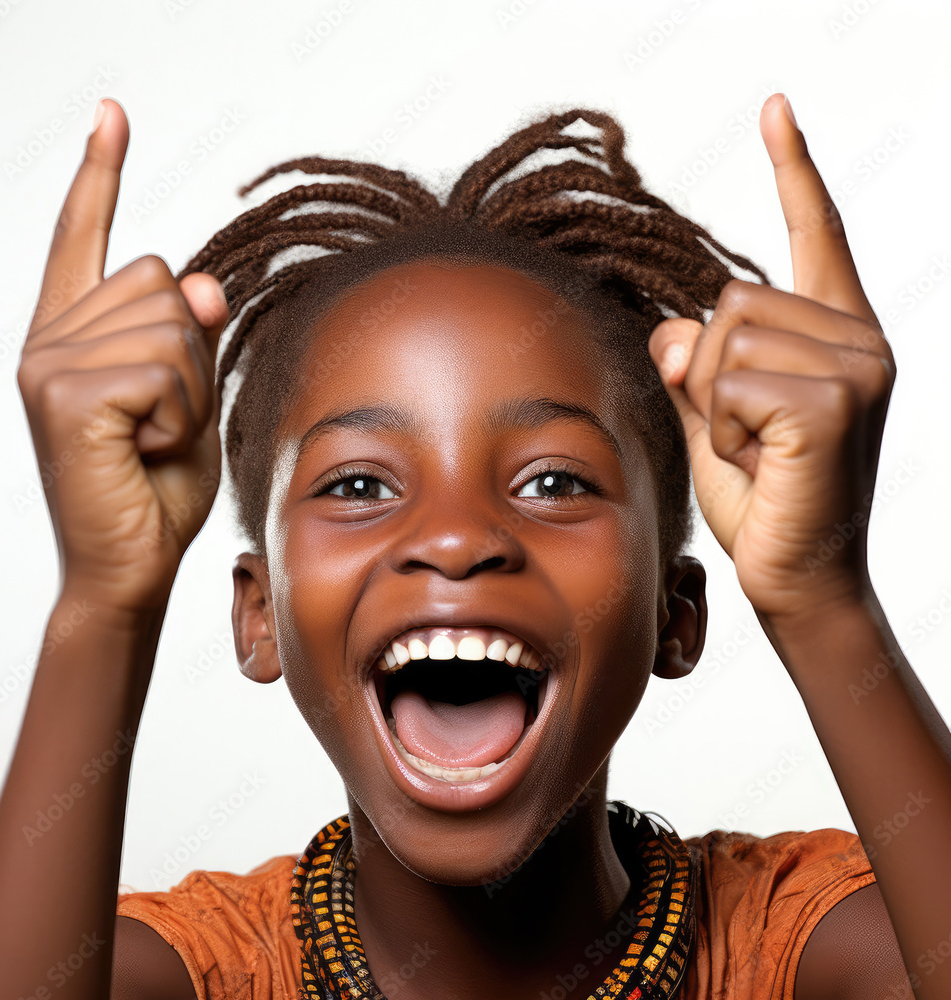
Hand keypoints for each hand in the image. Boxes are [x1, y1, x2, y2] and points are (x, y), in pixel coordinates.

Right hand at [17, 98, 229, 613]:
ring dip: (186, 391)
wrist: (129, 565)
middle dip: (189, 353)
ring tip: (150, 439)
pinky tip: (143, 450)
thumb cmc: (156, 489)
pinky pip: (163, 370)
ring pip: (168, 324)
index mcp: (73, 334)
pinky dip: (177, 416)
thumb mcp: (190, 400)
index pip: (84, 237)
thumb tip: (199, 280)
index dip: (101, 174)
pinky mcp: (62, 394)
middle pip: (159, 277)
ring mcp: (46, 362)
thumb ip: (190, 336)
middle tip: (161, 420)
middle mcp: (47, 337)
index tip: (113, 114)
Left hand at [648, 93, 893, 622]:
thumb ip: (696, 358)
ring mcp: (858, 365)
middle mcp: (860, 337)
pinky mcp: (836, 401)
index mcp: (837, 331)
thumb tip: (675, 327)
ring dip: (716, 403)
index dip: (792, 170)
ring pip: (724, 338)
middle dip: (708, 369)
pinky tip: (764, 464)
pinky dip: (727, 430)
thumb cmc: (762, 495)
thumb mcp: (714, 413)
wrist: (797, 575)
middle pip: (729, 298)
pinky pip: (731, 383)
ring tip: (758, 451)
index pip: (814, 234)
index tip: (776, 108)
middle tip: (745, 433)